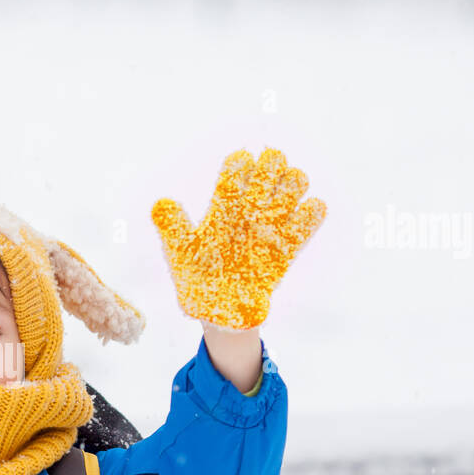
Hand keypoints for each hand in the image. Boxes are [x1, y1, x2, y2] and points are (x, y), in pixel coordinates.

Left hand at [151, 147, 325, 329]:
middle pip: (269, 170)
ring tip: (282, 202)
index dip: (240, 164)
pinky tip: (303, 216)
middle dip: (272, 165)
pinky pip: (309, 221)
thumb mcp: (179, 254)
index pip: (234, 174)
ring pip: (294, 185)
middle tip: (265, 181)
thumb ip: (173, 228)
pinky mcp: (286, 249)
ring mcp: (269, 229)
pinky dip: (313, 212)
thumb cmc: (195, 279)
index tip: (241, 163)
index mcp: (221, 210)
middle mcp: (247, 213)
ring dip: (294, 182)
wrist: (217, 311)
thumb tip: (160, 204)